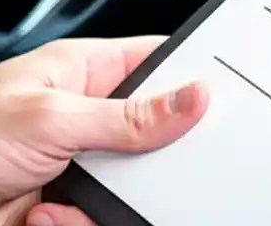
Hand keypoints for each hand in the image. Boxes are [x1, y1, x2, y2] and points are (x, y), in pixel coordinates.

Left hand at [0, 37, 208, 225]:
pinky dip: (84, 219)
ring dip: (117, 194)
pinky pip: (104, 212)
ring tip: (87, 191)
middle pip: (154, 128)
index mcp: (81, 72)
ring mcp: (77, 160)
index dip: (192, 75)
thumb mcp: (50, 119)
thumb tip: (192, 99)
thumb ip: (127, 115)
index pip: (156, 61)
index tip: (219, 97)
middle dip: (156, 150)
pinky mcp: (69, 198)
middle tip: (152, 159)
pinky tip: (50, 211)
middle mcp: (83, 113)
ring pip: (134, 179)